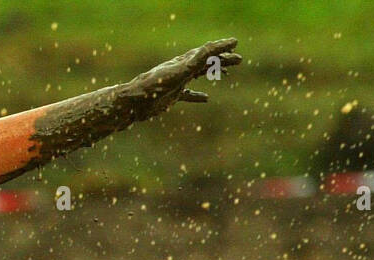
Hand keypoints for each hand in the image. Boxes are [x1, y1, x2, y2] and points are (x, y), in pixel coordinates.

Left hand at [121, 38, 240, 115]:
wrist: (133, 103)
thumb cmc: (153, 87)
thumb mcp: (179, 72)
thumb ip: (196, 60)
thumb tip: (213, 47)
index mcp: (183, 62)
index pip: (206, 52)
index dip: (221, 47)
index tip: (235, 43)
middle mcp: (180, 70)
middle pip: (205, 62)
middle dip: (222, 60)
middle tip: (239, 60)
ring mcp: (176, 83)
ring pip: (198, 75)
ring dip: (213, 72)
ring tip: (226, 74)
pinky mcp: (171, 96)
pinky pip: (188, 94)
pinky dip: (198, 94)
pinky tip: (207, 99)